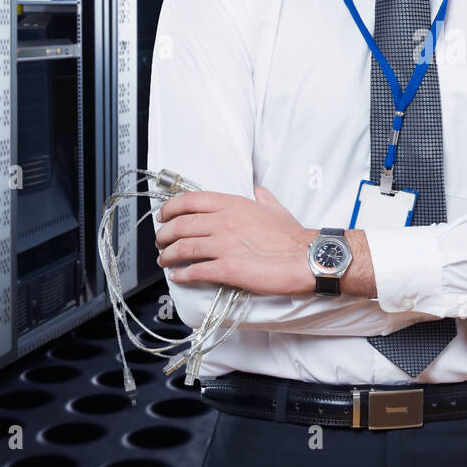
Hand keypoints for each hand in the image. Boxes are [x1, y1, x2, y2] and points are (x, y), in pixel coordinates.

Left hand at [155, 185, 315, 296]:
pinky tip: (178, 276)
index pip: (190, 201)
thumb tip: (258, 189)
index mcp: (233, 205)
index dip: (170, 208)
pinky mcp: (227, 268)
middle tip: (160, 241)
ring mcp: (224, 245)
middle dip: (164, 234)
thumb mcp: (276, 208)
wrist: (306, 257)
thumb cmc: (293, 237)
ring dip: (168, 255)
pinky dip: (181, 274)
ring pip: (182, 248)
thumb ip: (262, 197)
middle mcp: (224, 222)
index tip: (163, 216)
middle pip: (180, 225)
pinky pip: (195, 270)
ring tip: (164, 260)